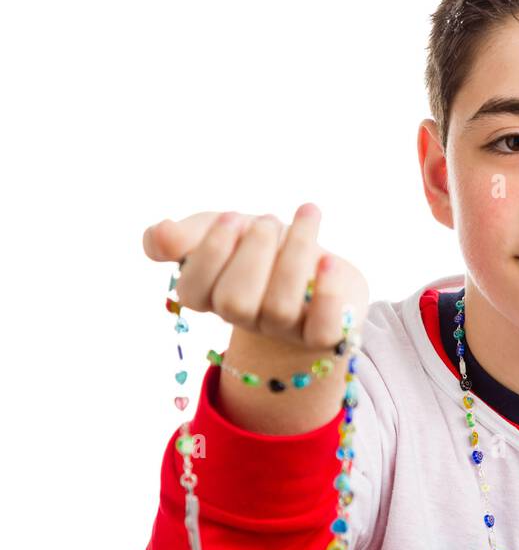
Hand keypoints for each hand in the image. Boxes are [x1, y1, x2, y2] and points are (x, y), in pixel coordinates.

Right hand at [142, 204, 368, 350]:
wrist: (316, 265)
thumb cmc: (261, 245)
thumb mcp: (220, 229)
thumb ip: (185, 235)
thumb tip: (159, 234)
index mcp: (210, 296)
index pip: (193, 291)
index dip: (211, 253)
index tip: (232, 217)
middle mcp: (244, 319)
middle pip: (235, 303)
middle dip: (252, 253)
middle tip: (268, 220)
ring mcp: (284, 330)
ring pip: (280, 307)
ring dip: (294, 254)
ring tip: (306, 216)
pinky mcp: (323, 334)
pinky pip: (323, 331)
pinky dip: (328, 295)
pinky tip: (328, 261)